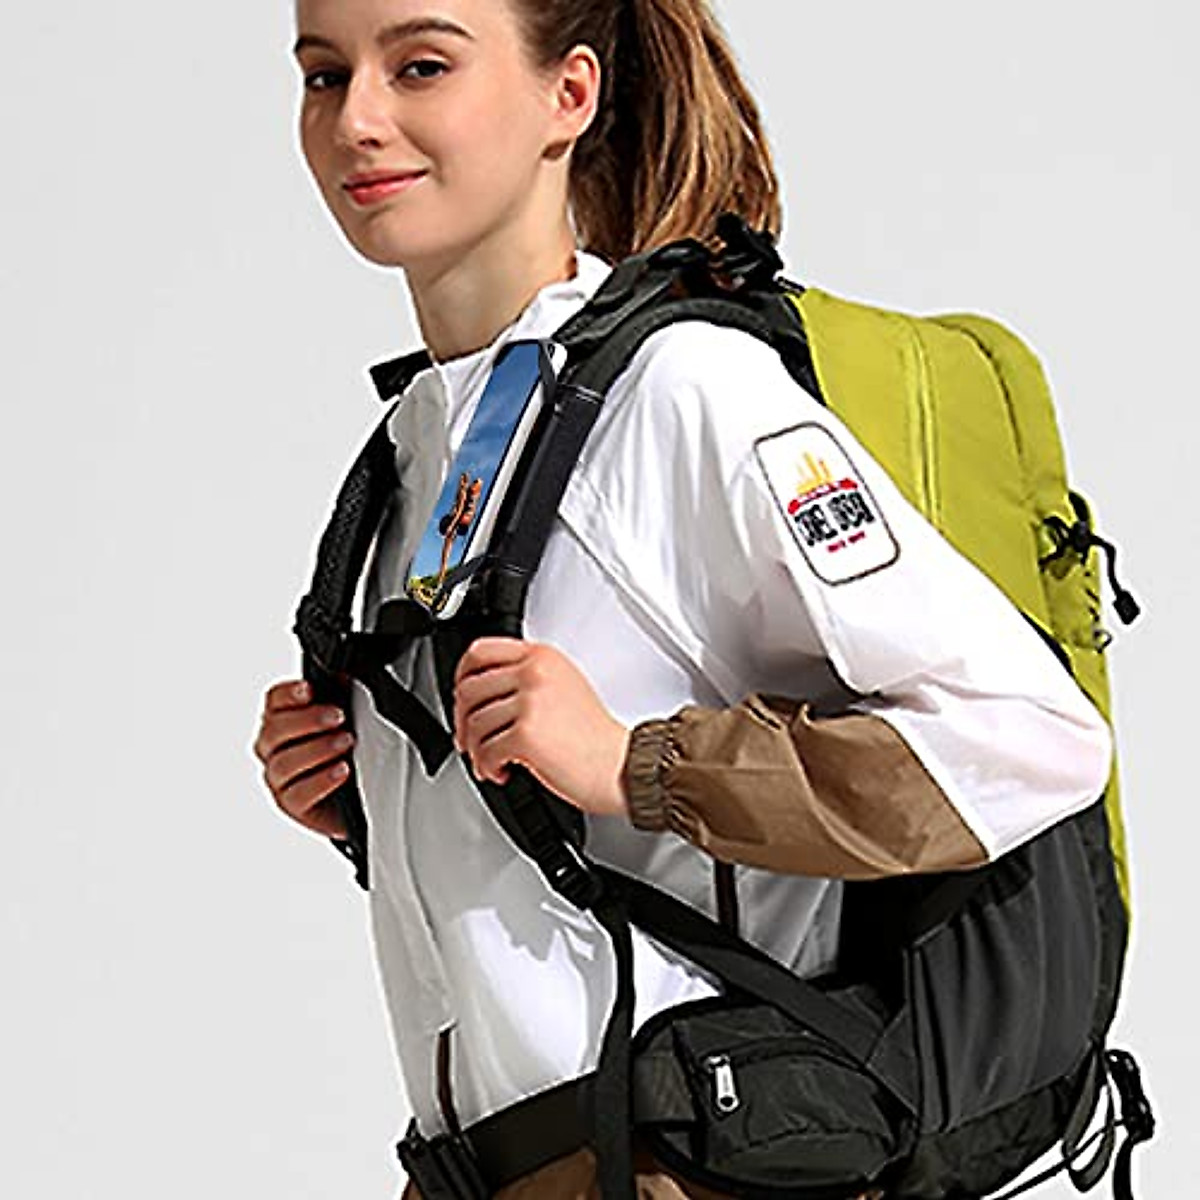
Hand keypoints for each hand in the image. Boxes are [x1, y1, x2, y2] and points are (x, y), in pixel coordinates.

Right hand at [252, 679, 353, 837]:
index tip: (308, 689)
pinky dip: (322, 780)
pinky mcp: (292, 805)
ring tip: (346, 741)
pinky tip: (341, 770)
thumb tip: (344, 677)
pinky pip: (299, 794)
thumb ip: (338, 699)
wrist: (353, 796)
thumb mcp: (343, 722)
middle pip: (274, 731)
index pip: (273, 702)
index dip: (287, 694)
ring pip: (284, 763)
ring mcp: (279, 779)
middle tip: (338, 716)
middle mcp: (273, 749)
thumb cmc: (342, 753)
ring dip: (318, 749)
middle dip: (307, 720)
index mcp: (281, 721)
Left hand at [453, 639, 630, 817]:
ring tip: (492, 761)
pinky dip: (487, 767)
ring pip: (473, 724)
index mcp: (541, 656)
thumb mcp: (563, 685)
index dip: (460, 676)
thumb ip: (526, 677)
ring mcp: (530, 701)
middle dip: (462, 722)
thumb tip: (484, 692)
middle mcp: (534, 673)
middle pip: (469, 690)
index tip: (461, 697)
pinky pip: (485, 751)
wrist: (620, 765)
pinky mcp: (526, 734)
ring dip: (476, 751)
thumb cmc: (595, 736)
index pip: (480, 652)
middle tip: (470, 739)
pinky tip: (502, 772)